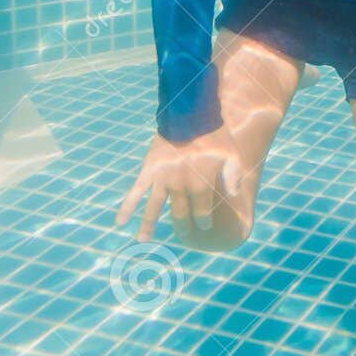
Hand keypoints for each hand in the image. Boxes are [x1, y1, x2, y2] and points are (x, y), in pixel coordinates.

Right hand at [116, 126, 243, 242]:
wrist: (192, 114)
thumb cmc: (215, 134)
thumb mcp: (231, 155)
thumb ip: (232, 177)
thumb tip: (235, 196)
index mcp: (201, 185)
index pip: (202, 212)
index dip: (204, 221)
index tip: (204, 226)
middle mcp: (180, 187)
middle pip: (180, 213)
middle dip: (183, 226)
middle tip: (184, 234)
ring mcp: (162, 180)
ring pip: (154, 209)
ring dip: (148, 226)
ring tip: (143, 240)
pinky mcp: (149, 171)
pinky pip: (136, 192)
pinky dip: (127, 207)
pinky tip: (120, 222)